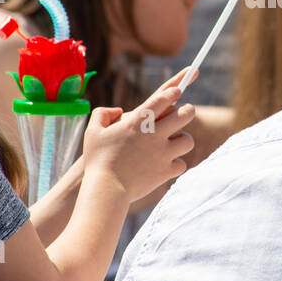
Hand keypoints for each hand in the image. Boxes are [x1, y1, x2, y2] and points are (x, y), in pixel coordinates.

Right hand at [78, 68, 196, 204]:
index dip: (173, 91)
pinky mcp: (166, 171)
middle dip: (189, 110)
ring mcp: (163, 153)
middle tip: (188, 111)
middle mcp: (154, 134)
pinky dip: (176, 165)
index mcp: (138, 121)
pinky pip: (181, 164)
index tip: (178, 90)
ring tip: (178, 141)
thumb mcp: (93, 131)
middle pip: (185, 115)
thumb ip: (102, 114)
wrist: (106, 189)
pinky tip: (169, 165)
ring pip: (187, 140)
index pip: (162, 99)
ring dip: (183, 140)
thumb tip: (118, 111)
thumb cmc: (97, 160)